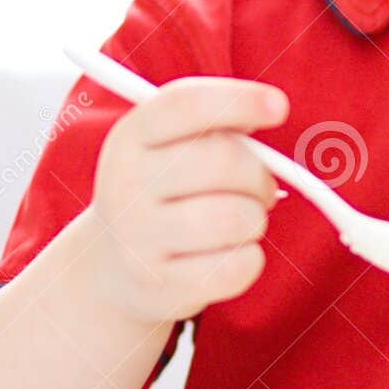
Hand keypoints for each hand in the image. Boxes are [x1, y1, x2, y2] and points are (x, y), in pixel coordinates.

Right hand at [87, 76, 287, 324]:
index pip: (186, 105)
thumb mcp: (170, 146)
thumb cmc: (164, 192)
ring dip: (255, 218)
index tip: (278, 105)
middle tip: (259, 187)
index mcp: (131, 137)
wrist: (110, 267)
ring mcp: (137, 240)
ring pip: (239, 218)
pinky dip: (249, 259)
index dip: (239, 100)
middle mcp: (126, 185)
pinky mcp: (160, 288)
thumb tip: (269, 109)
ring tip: (239, 221)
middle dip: (259, 175)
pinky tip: (227, 254)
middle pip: (225, 162)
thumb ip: (216, 124)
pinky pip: (239, 267)